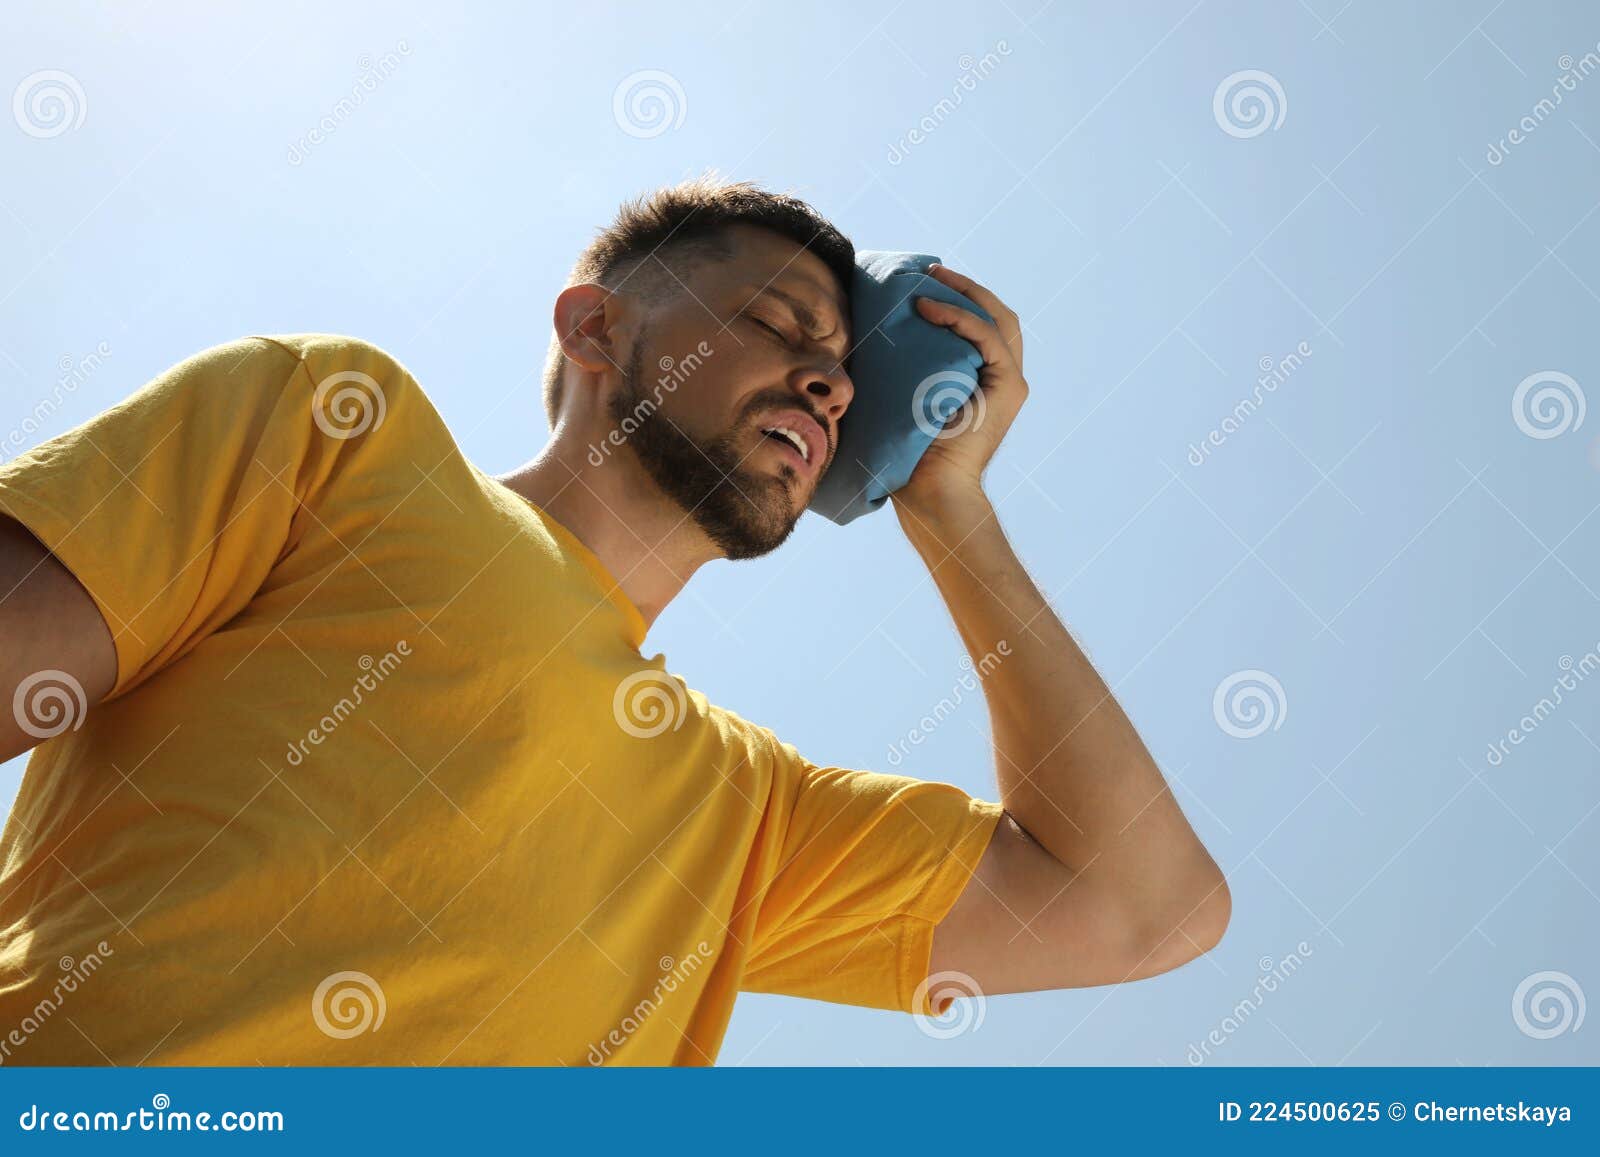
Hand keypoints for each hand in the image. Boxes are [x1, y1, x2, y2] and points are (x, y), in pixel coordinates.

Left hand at [893, 264, 1027, 520]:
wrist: (930, 490)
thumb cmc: (909, 453)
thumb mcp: (906, 397)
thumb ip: (906, 369)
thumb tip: (869, 337)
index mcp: (985, 380)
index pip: (982, 325)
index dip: (960, 298)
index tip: (924, 281)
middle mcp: (1004, 378)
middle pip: (997, 315)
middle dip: (965, 287)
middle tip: (930, 270)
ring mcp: (1010, 382)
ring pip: (998, 319)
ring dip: (964, 292)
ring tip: (930, 277)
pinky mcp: (1008, 387)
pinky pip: (987, 337)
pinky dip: (958, 317)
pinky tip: (927, 308)